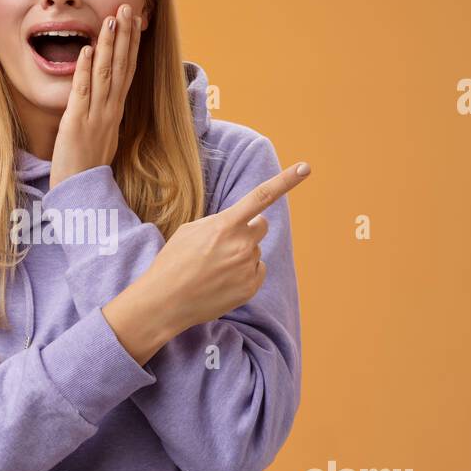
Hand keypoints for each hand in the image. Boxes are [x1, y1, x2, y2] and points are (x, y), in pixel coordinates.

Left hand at [49, 3, 142, 189]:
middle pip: (121, 66)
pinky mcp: (76, 123)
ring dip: (108, 44)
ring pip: (105, 74)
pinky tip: (86, 50)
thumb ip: (105, 114)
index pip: (127, 71)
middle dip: (124, 35)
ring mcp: (95, 116)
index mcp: (116, 111)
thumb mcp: (103, 135)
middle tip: (127, 8)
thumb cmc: (87, 165)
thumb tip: (109, 98)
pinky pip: (82, 92)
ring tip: (110, 18)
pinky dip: (84, 70)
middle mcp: (110, 110)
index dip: (131, 45)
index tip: (134, 22)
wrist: (81, 192)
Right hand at [131, 161, 311, 341]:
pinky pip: (257, 271)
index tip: (305, 168)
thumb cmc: (173, 262)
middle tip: (224, 244)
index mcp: (225, 225)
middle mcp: (241, 245)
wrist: (165, 302)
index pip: (261, 196)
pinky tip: (222, 281)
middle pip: (261, 226)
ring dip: (241, 255)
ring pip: (255, 252)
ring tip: (214, 269)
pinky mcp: (251, 288)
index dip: (285, 181)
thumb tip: (241, 222)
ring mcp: (247, 268)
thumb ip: (219, 222)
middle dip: (248, 229)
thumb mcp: (190, 231)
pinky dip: (244, 274)